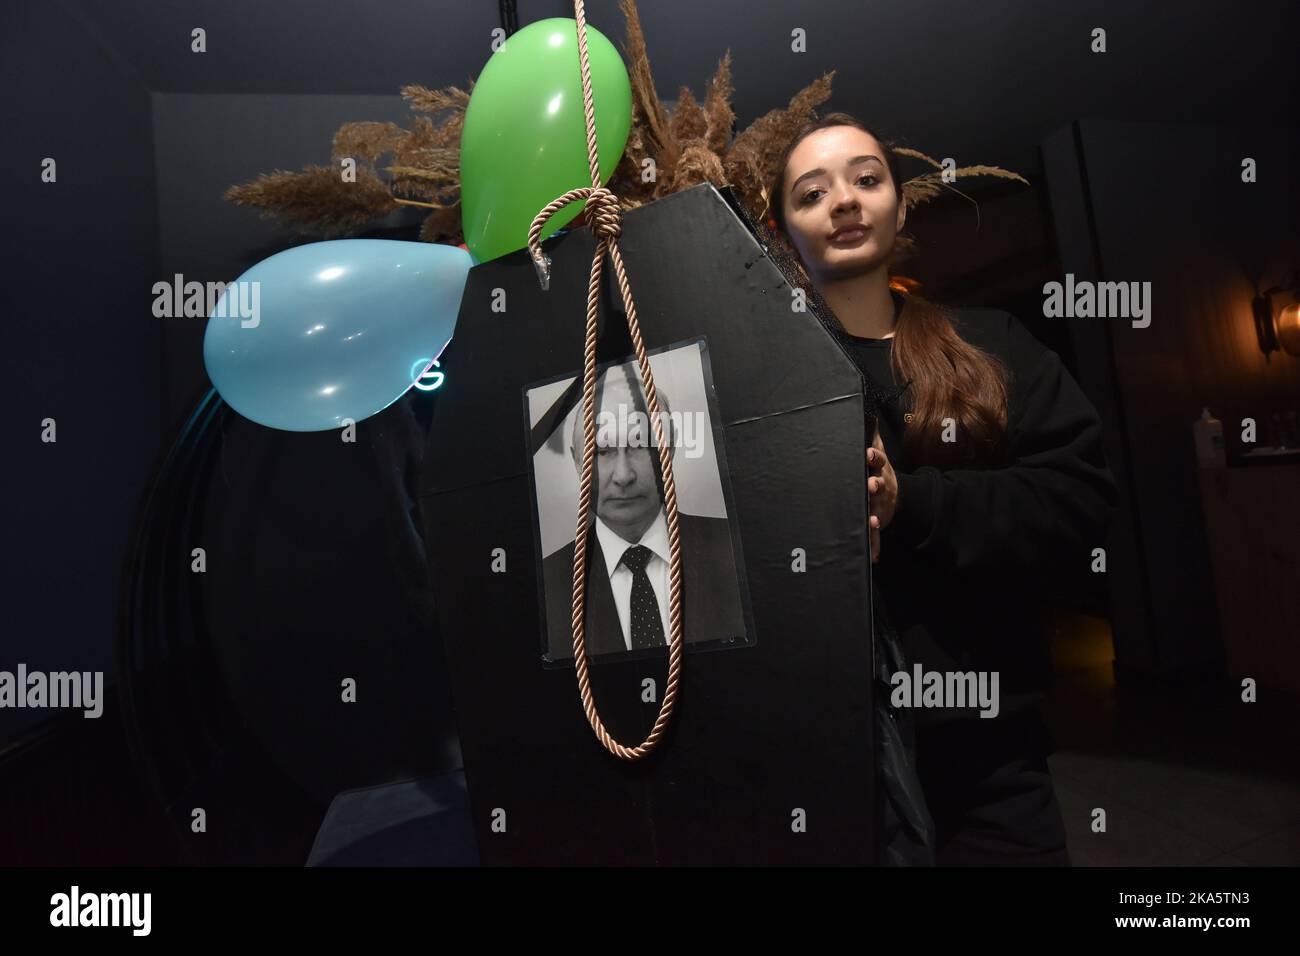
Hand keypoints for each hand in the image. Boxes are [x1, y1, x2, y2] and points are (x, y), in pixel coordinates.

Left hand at [867, 425, 897, 563]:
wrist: (896, 498)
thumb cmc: (878, 472)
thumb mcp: (877, 454)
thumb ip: (871, 436)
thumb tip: (867, 413)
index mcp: (878, 471)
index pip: (877, 461)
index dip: (873, 457)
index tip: (869, 453)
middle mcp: (880, 488)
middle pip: (877, 485)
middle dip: (874, 485)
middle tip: (872, 484)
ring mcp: (879, 507)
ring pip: (876, 510)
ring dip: (873, 515)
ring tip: (871, 519)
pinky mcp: (875, 523)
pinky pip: (873, 537)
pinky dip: (874, 546)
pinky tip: (873, 556)